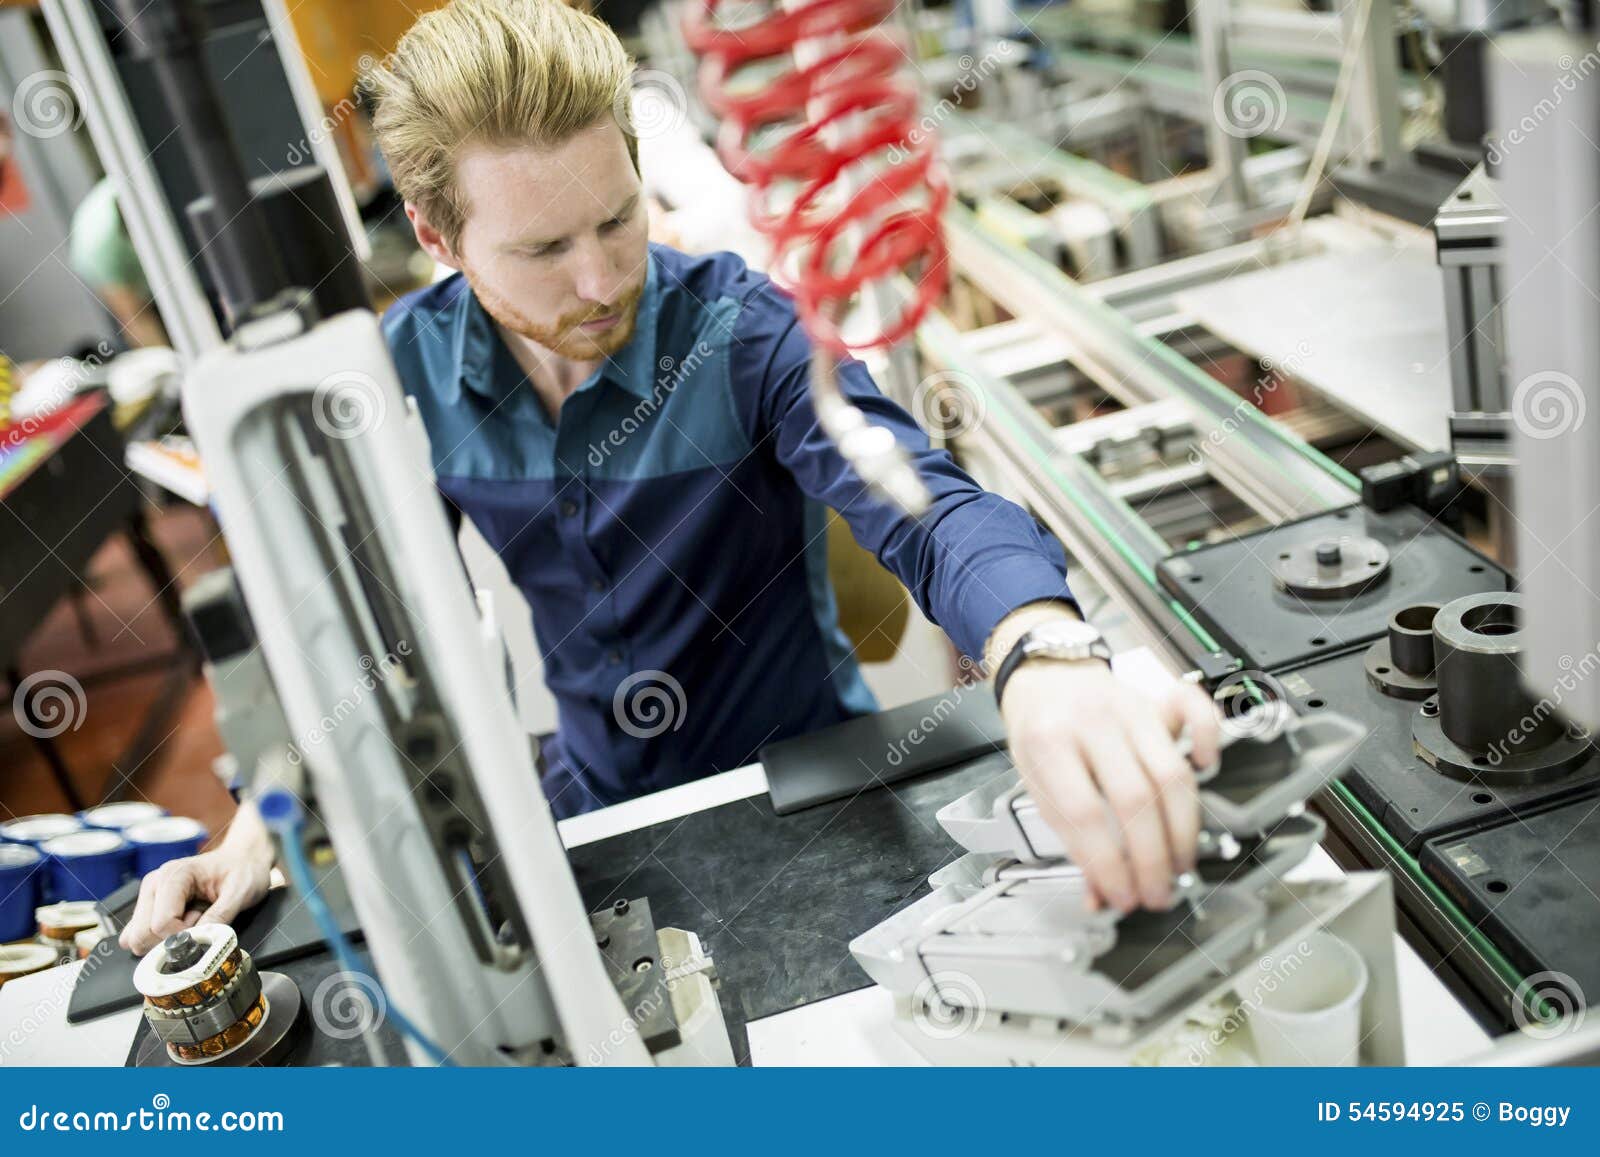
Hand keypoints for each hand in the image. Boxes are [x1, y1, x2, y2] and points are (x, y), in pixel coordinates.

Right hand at [119, 843, 271, 955]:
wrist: (243, 859)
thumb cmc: (242, 871)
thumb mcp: (240, 891)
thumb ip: (220, 916)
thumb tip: (199, 941)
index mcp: (173, 875)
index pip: (161, 923)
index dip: (184, 935)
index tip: (204, 924)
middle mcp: (154, 883)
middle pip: (141, 933)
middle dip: (170, 940)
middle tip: (197, 922)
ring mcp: (149, 895)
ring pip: (137, 937)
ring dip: (165, 939)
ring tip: (192, 919)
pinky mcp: (150, 907)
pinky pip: (139, 934)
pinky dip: (159, 939)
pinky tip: (182, 923)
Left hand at [1001, 660, 1220, 912]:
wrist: (1044, 677)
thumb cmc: (1042, 734)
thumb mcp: (1038, 785)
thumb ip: (1071, 838)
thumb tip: (1100, 895)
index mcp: (1049, 741)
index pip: (1085, 813)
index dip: (1109, 864)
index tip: (1122, 895)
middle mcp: (1092, 721)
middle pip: (1134, 798)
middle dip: (1151, 858)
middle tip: (1157, 892)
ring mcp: (1129, 707)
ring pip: (1170, 772)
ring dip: (1182, 830)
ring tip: (1180, 864)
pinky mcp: (1156, 699)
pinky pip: (1195, 710)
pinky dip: (1209, 739)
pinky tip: (1206, 770)